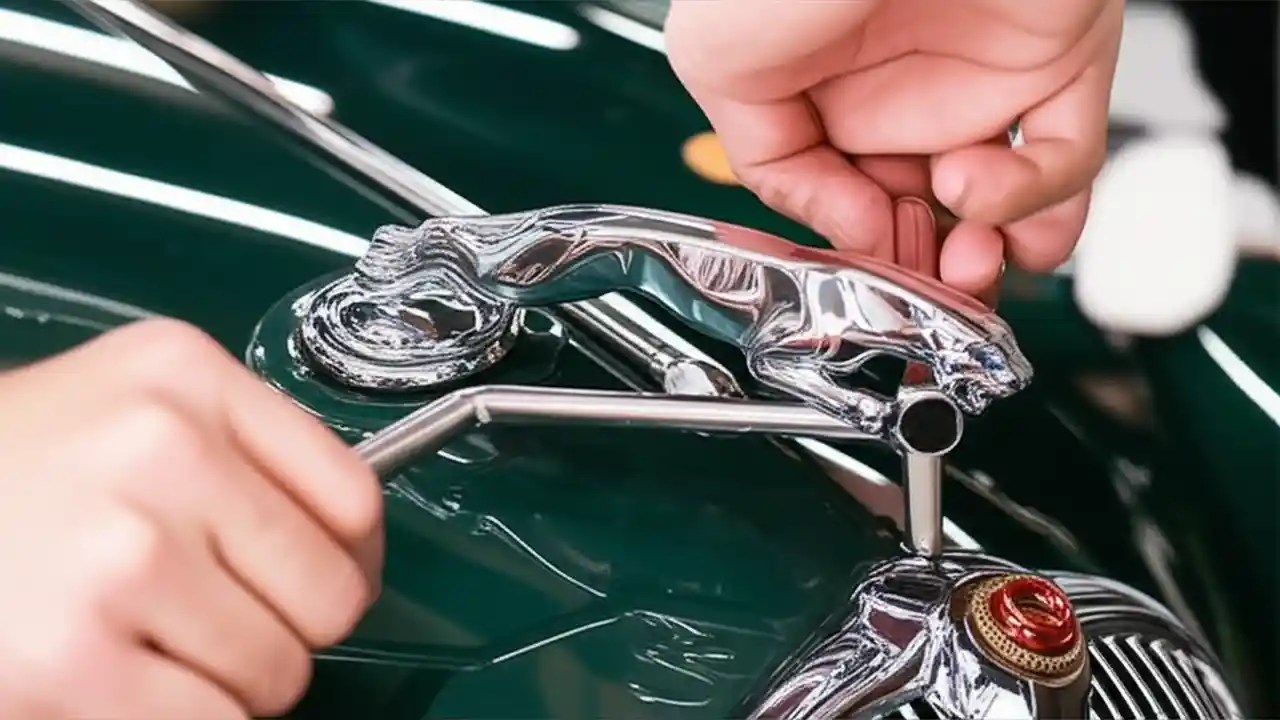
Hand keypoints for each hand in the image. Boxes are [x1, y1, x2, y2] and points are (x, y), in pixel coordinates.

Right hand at [0, 319, 382, 718]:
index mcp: (185, 377)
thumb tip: (355, 548)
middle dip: (286, 627)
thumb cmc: (15, 472)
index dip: (353, 560)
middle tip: (216, 617)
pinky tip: (122, 677)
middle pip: (329, 597)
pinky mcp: (69, 660)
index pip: (356, 499)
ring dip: (229, 679)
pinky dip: (184, 717)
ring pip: (277, 674)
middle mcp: (159, 450)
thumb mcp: (134, 407)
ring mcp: (116, 556)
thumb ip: (247, 454)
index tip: (324, 578)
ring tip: (151, 640)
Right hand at [666, 0, 1122, 299]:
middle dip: (925, 270)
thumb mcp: (717, 60)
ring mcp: (983, 82)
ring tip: (965, 261)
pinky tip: (981, 193)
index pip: (847, 201)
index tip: (855, 270)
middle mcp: (905, 94)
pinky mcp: (1058, 62)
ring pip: (1003, 209)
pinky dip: (1035, 202)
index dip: (853, 246)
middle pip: (929, 217)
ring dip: (985, 259)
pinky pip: (1068, 158)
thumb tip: (849, 227)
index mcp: (823, 94)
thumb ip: (764, 159)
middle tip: (919, 291)